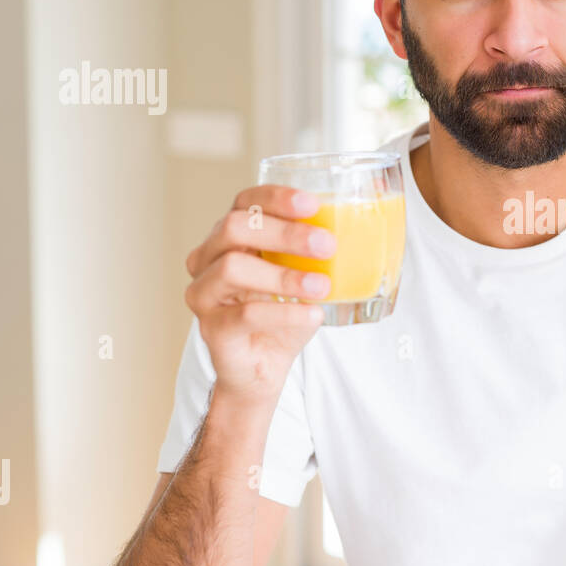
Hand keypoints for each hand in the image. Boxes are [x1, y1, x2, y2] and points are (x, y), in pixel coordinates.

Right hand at [183, 186, 337, 402]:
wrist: (263, 368)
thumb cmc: (282, 314)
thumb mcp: (303, 277)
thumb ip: (316, 253)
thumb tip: (361, 232)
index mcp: (230, 236)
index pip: (245, 201)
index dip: (276, 197)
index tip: (313, 204)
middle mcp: (207, 258)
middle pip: (234, 227)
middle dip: (284, 233)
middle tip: (326, 245)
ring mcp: (203, 292)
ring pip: (233, 267)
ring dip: (284, 275)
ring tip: (322, 286)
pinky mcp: (211, 328)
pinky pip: (246, 314)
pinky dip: (285, 312)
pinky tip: (313, 315)